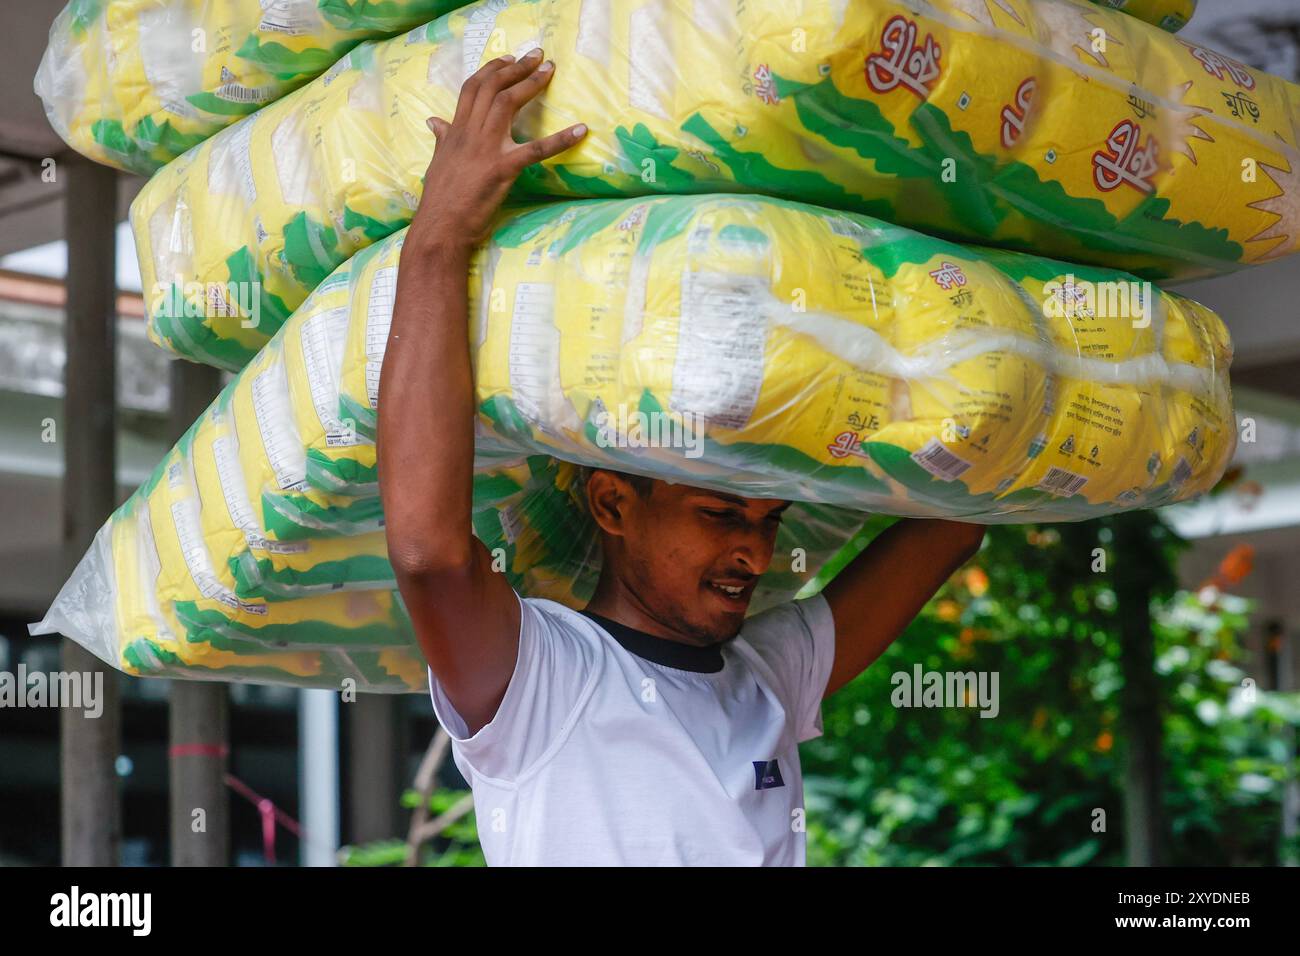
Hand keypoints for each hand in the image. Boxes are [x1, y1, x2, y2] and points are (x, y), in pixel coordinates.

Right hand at [408, 48, 586, 255]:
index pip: (472, 88)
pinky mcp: (502, 169)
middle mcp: (469, 132)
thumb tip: (435, 121)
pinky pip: (536, 150)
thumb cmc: (441, 199)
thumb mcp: (438, 162)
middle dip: (516, 67)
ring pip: (507, 104)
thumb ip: (442, 138)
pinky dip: (561, 139)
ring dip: (531, 84)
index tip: (508, 58)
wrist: (440, 227)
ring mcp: (486, 149)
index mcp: (456, 130)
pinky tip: (580, 130)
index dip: (492, 70)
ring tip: (549, 71)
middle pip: (492, 87)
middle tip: (538, 56)